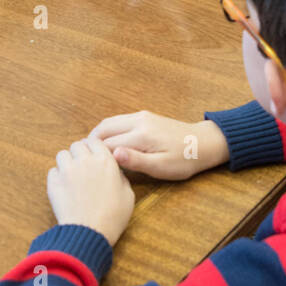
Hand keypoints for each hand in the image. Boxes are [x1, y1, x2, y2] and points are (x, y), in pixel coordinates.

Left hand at [47, 138, 134, 246]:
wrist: (90, 232)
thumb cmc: (112, 216)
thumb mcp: (128, 194)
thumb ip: (121, 177)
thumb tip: (115, 172)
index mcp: (105, 160)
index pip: (95, 140)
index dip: (94, 147)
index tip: (95, 155)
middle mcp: (85, 160)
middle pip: (77, 145)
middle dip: (80, 153)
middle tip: (83, 166)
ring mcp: (67, 170)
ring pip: (62, 154)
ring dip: (67, 162)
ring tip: (72, 175)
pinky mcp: (54, 182)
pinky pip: (52, 171)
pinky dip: (57, 176)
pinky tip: (64, 186)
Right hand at [90, 111, 229, 180]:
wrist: (203, 143)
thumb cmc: (184, 160)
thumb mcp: (161, 167)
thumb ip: (136, 161)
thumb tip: (113, 155)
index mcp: (140, 135)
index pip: (107, 144)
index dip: (95, 156)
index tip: (86, 169)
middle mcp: (138, 121)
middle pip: (104, 128)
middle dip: (91, 143)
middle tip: (82, 160)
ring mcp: (141, 116)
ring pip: (109, 122)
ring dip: (98, 135)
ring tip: (92, 153)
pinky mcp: (144, 116)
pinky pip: (119, 121)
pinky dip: (108, 131)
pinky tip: (107, 145)